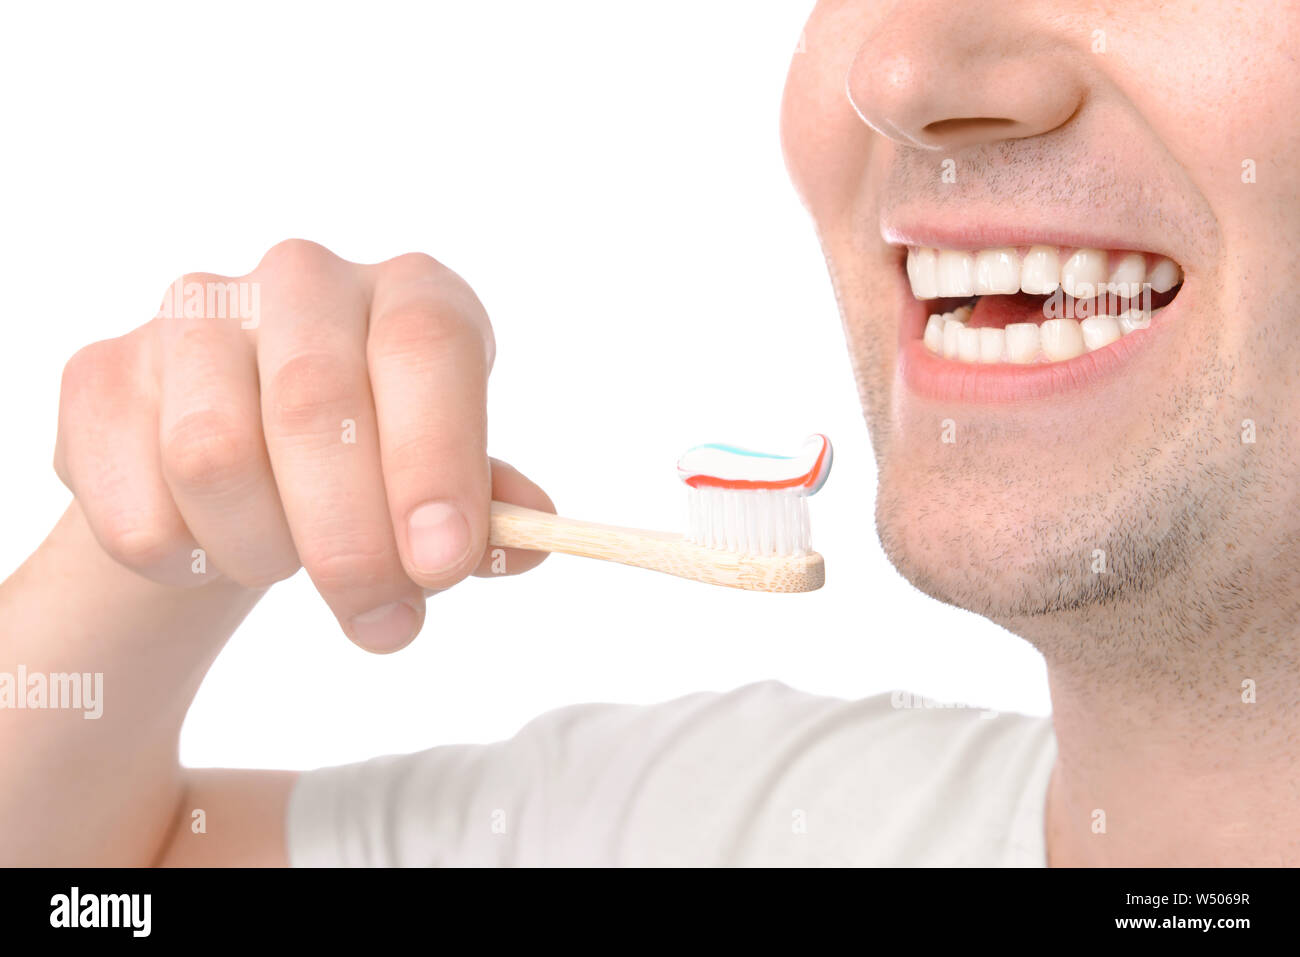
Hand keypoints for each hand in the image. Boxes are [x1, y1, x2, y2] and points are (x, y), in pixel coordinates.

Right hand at [54, 239, 552, 651]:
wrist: (250, 460)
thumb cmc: (375, 466)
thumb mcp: (446, 480)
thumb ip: (486, 511)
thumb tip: (527, 541)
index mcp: (412, 293)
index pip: (425, 350)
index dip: (435, 462)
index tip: (442, 565)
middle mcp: (304, 280)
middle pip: (314, 408)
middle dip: (353, 546)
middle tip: (384, 624)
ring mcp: (192, 316)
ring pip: (213, 456)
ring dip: (264, 551)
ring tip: (289, 565)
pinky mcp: (102, 373)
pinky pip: (132, 502)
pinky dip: (182, 560)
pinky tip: (214, 548)